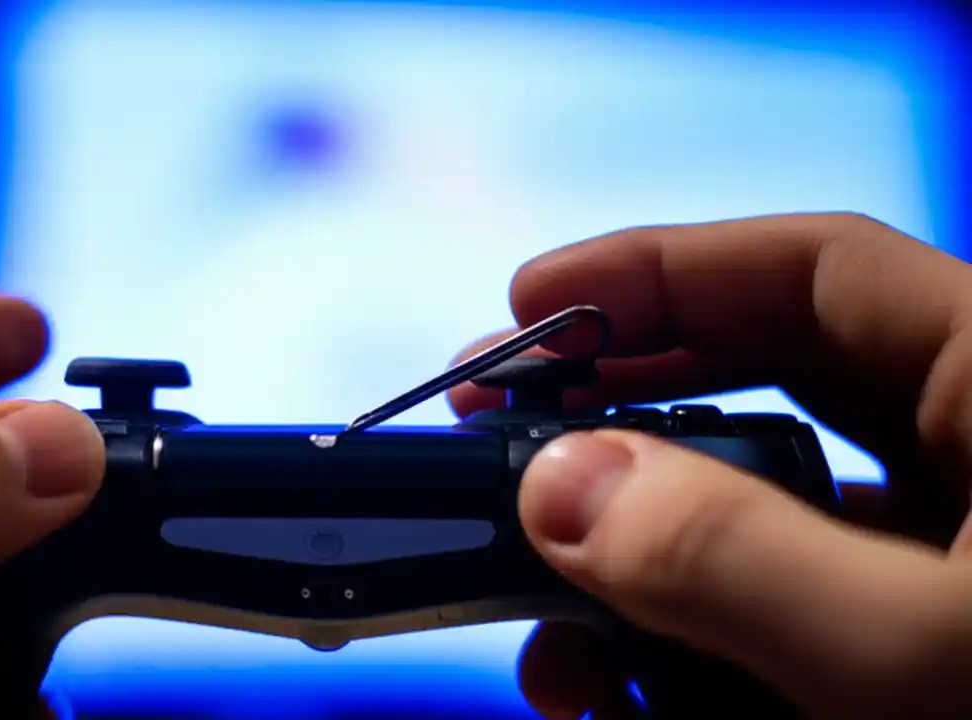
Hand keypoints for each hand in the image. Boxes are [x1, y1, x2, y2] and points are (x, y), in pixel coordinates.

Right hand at [450, 213, 971, 718]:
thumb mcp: (913, 649)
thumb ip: (731, 553)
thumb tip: (555, 485)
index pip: (813, 266)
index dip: (658, 269)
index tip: (524, 304)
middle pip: (764, 380)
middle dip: (615, 413)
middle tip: (493, 439)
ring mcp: (946, 556)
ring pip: (759, 515)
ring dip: (634, 564)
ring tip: (553, 647)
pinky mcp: (915, 638)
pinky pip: (785, 612)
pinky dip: (692, 641)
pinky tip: (626, 694)